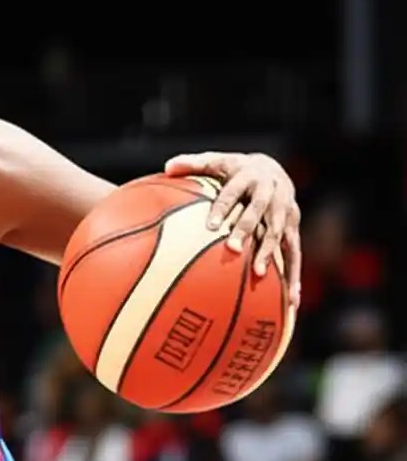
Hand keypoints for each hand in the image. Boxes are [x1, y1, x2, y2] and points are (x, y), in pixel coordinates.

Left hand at [165, 152, 300, 306]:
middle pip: (257, 214)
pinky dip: (293, 274)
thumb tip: (167, 168)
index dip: (222, 208)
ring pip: (279, 234)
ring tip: (258, 274)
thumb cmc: (236, 169)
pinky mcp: (294, 228)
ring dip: (269, 253)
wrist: (274, 168)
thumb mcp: (216, 161)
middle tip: (232, 250)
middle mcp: (270, 194)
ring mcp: (285, 212)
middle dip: (246, 231)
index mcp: (248, 177)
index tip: (210, 226)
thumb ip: (193, 164)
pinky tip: (289, 298)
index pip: (232, 193)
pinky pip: (294, 252)